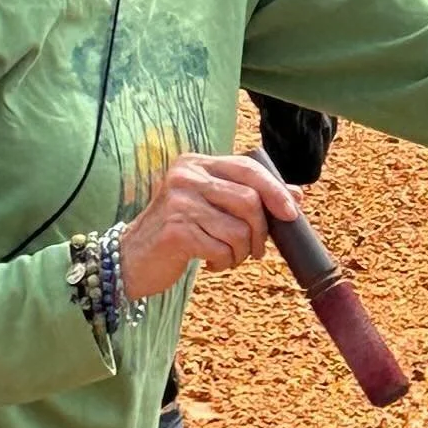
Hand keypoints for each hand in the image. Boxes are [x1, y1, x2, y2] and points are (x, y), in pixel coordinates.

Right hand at [120, 150, 298, 299]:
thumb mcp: (210, 207)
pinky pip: (221, 249)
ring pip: (238, 230)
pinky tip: (211, 263)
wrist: (131, 258)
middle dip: (261, 231)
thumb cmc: (177, 232)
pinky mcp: (176, 231)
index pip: (247, 169)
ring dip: (241, 252)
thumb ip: (247, 196)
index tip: (292, 213)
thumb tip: (297, 195)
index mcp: (196, 163)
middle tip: (256, 250)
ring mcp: (179, 203)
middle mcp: (186, 177)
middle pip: (249, 200)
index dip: (276, 190)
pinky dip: (224, 263)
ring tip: (229, 258)